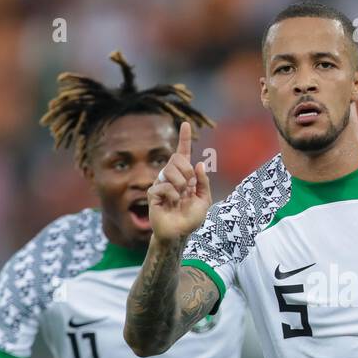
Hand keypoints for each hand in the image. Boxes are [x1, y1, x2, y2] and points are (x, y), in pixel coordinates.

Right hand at [147, 120, 212, 242]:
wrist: (179, 233)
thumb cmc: (190, 218)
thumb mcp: (204, 200)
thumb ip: (203, 182)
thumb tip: (198, 164)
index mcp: (183, 176)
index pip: (183, 154)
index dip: (184, 139)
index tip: (186, 124)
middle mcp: (171, 176)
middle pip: (177, 159)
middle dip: (186, 172)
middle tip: (188, 189)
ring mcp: (161, 183)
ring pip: (170, 170)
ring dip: (180, 186)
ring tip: (179, 199)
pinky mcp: (153, 193)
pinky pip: (164, 186)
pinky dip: (172, 196)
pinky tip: (170, 204)